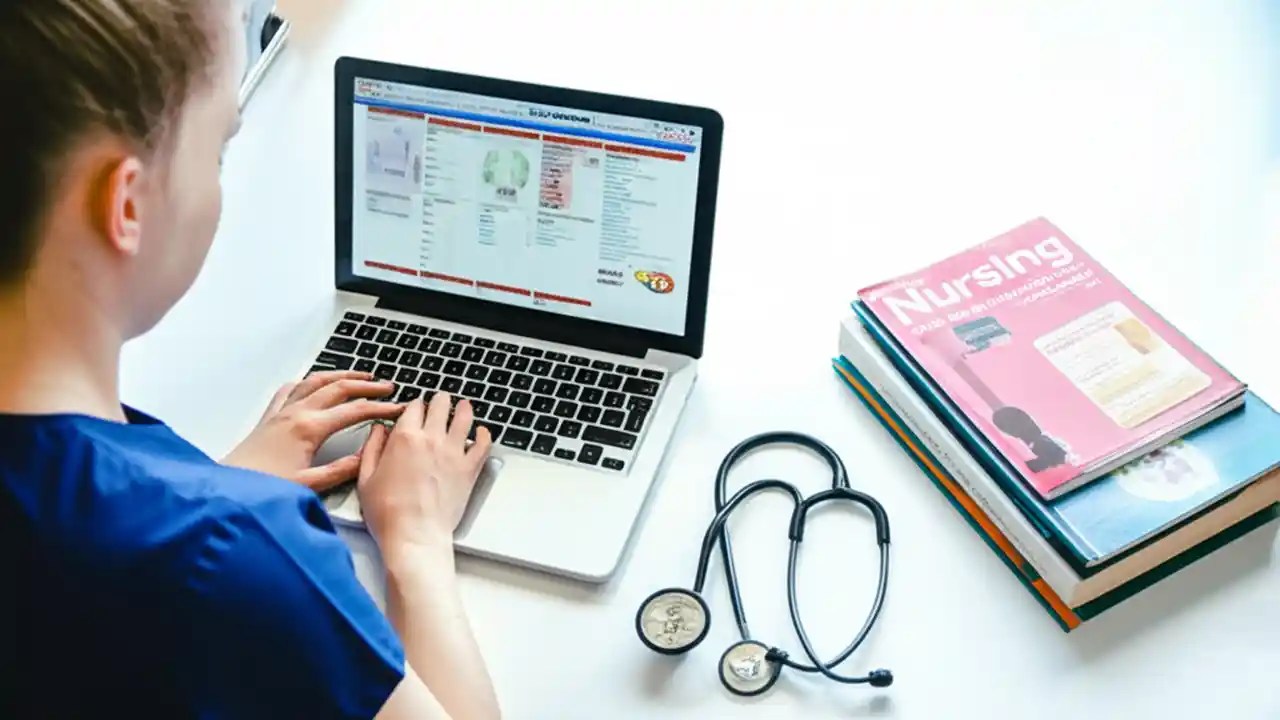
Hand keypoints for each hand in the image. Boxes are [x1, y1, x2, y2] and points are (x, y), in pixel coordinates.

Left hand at [222, 371, 403, 489]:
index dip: (380, 407)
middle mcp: (295, 414)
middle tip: (387, 387)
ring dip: (340, 376)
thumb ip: (342, 470)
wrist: (228, 489)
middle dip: (366, 385)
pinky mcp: (268, 418)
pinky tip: (312, 383)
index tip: (397, 408)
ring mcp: (280, 413)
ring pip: (315, 382)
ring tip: (359, 376)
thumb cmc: (263, 489)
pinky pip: (290, 389)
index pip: (354, 411)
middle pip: (338, 388)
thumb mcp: (310, 485)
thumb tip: (366, 457)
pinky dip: (307, 382)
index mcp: (309, 429)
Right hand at [357, 393, 493, 551]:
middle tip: (441, 401)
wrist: (414, 534)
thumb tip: (378, 429)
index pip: (413, 407)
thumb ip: (372, 448)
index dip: (414, 405)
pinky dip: (484, 434)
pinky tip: (482, 432)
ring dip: (463, 409)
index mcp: (404, 438)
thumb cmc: (388, 512)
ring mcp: (453, 453)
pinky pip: (483, 444)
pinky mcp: (469, 469)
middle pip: (441, 406)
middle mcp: (431, 439)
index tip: (415, 408)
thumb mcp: (366, 477)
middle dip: (440, 401)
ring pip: (464, 418)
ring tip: (464, 406)